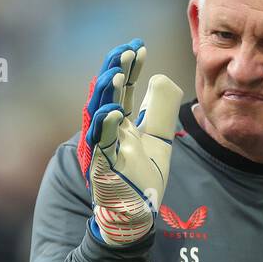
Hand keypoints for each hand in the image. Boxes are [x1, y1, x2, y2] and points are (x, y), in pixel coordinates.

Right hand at [76, 38, 183, 245]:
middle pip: (107, 94)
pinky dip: (106, 125)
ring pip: (99, 113)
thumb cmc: (143, 180)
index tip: (140, 47)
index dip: (130, 68)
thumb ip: (161, 114)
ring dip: (107, 92)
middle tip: (126, 50)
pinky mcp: (102, 165)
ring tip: (118, 71)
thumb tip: (163, 79)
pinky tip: (114, 109)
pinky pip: (102, 143)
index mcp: (121, 123)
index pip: (123, 89)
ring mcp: (104, 147)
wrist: (135, 213)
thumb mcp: (159, 141)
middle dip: (115, 70)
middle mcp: (109, 131)